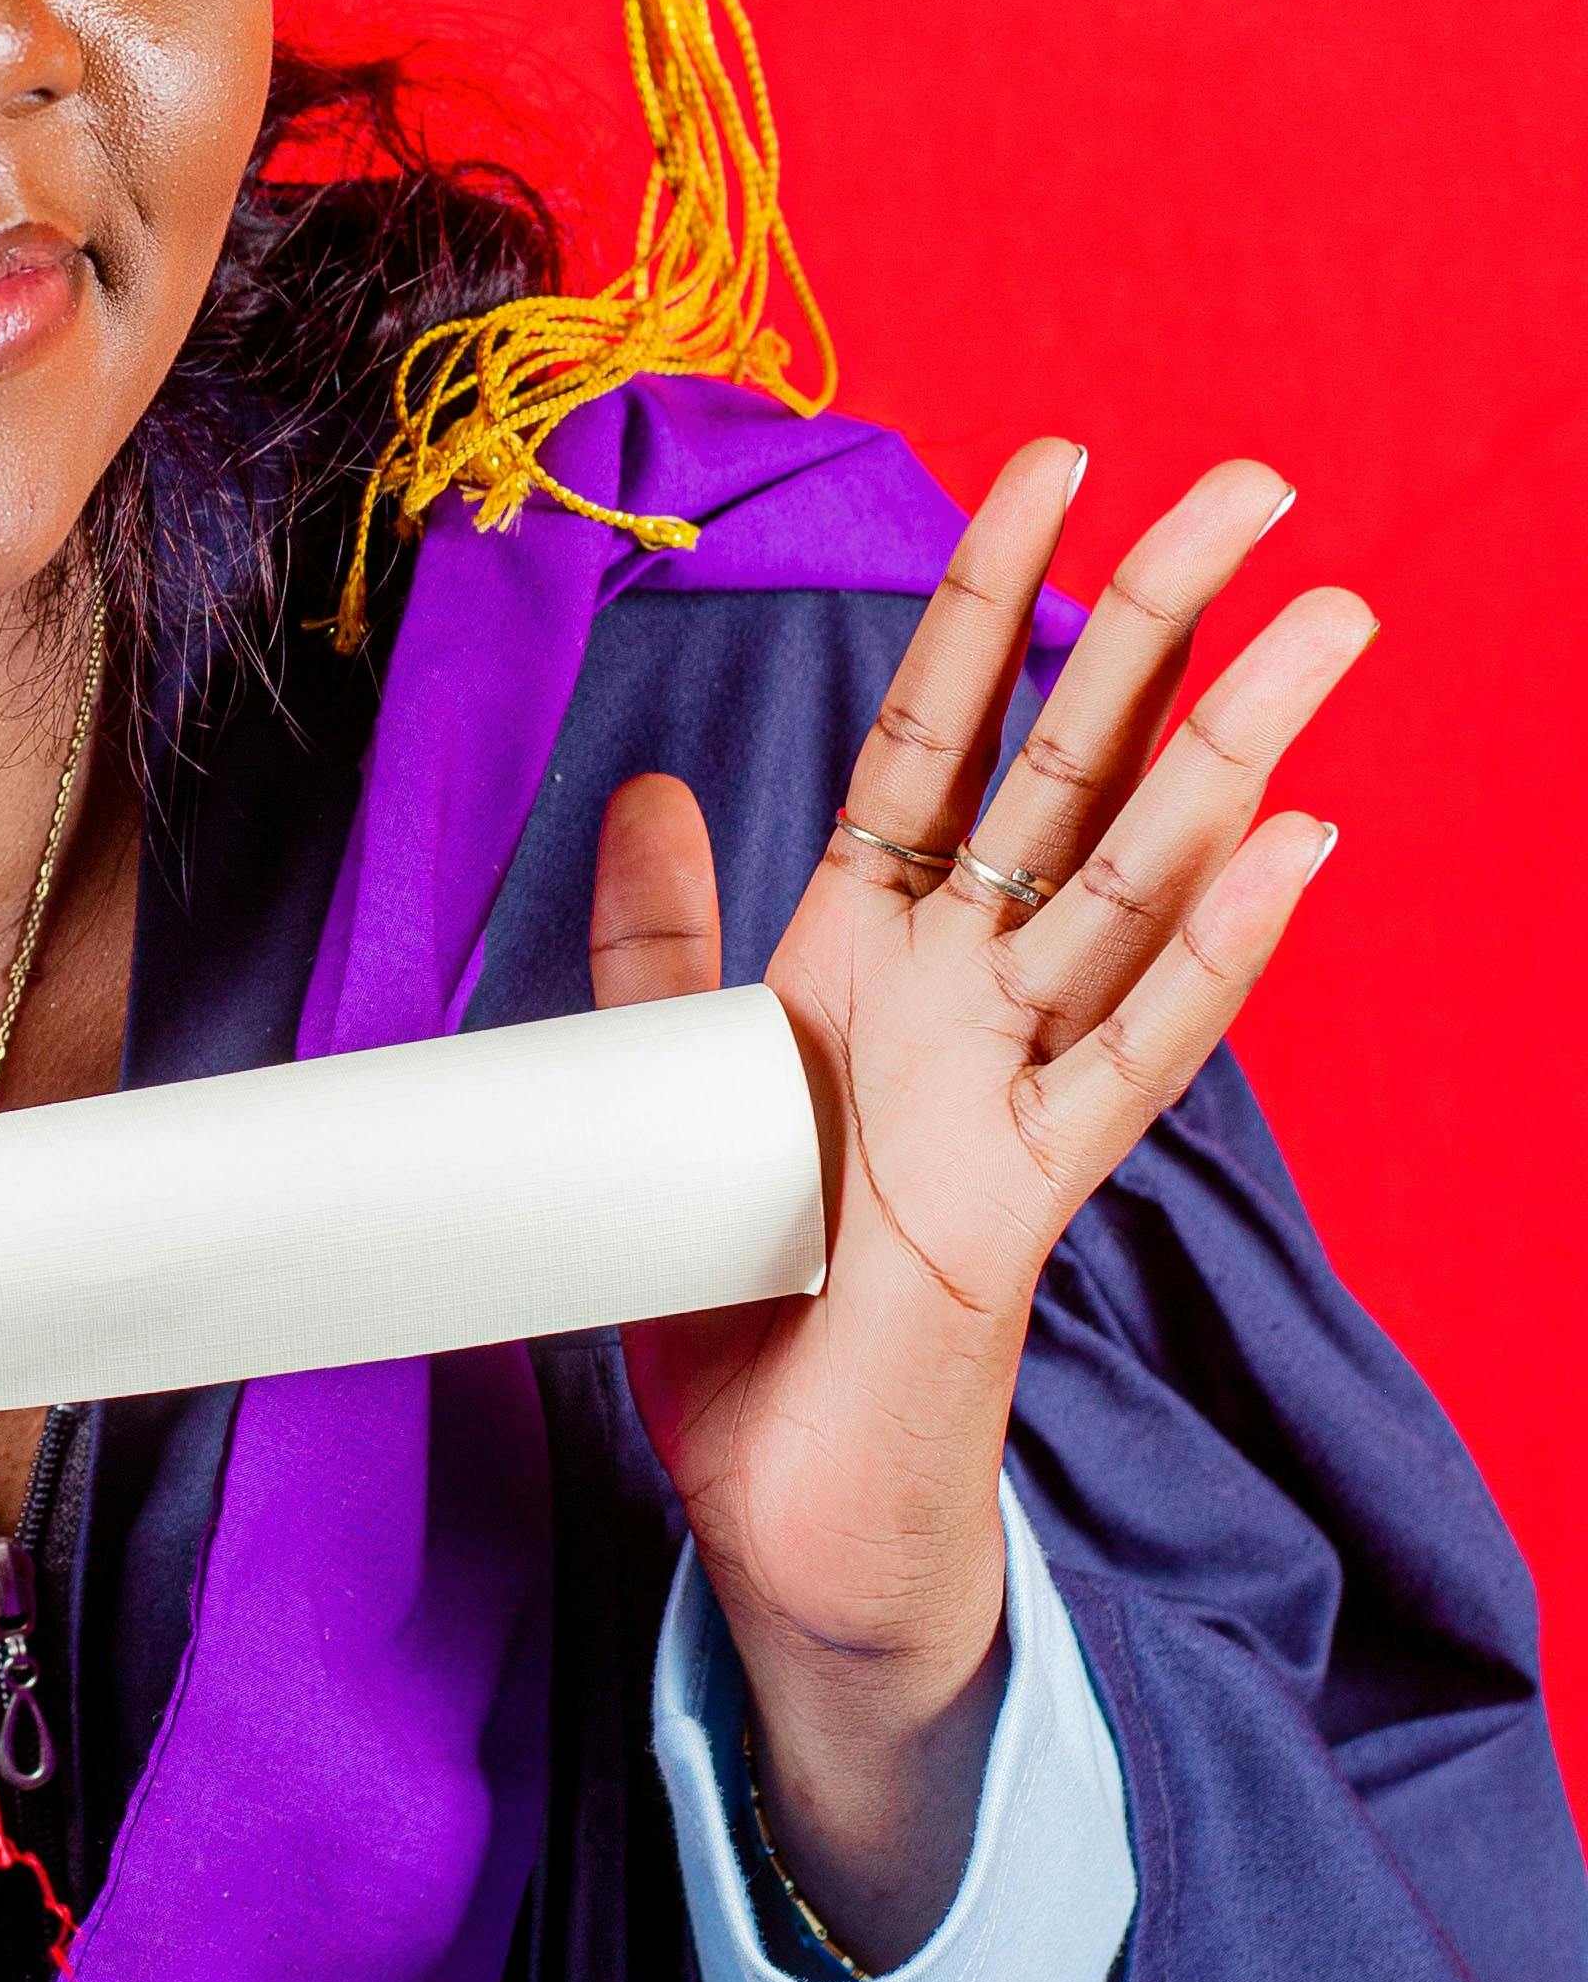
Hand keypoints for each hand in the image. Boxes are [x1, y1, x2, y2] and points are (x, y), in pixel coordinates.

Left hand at [589, 444, 1365, 1964]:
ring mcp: (1007, 1097)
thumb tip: (649, 787)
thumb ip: (660, 956)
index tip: (1052, 457)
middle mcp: (954, 1007)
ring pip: (1136, 891)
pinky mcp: (1024, 1207)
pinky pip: (1132, 1058)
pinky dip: (1215, 953)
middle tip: (1259, 482)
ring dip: (1234, 756)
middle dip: (1162, 627)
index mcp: (859, 965)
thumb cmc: (737, 1325)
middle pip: (1074, 777)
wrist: (774, 1524)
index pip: (938, 740)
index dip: (990, 601)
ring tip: (1331, 622)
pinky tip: (1298, 847)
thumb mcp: (664, 1109)